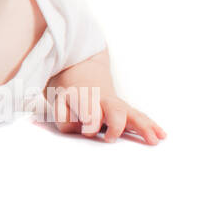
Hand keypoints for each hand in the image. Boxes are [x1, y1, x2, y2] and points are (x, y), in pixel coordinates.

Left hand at [43, 86, 166, 144]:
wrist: (85, 82)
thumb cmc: (73, 99)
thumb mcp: (60, 105)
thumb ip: (64, 117)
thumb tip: (78, 127)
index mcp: (86, 98)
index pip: (90, 110)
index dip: (90, 121)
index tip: (88, 132)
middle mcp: (105, 101)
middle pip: (114, 110)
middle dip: (116, 124)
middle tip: (110, 138)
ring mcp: (119, 107)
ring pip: (132, 114)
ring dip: (143, 127)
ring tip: (154, 139)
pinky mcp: (128, 113)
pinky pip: (141, 118)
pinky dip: (152, 126)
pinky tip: (161, 135)